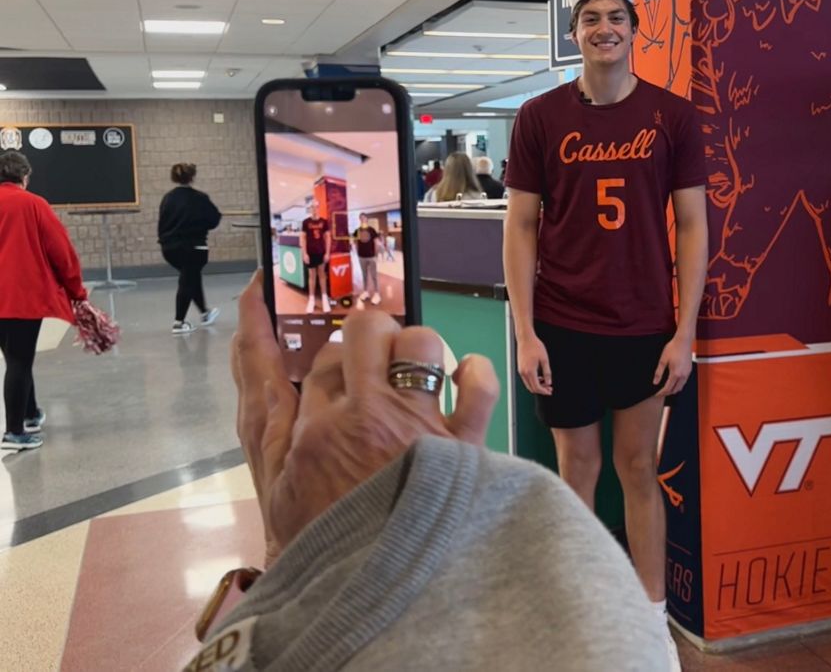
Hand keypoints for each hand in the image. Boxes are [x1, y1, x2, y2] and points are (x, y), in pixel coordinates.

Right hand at [231, 271, 496, 567]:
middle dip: (371, 332)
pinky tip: (464, 380)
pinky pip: (479, 386)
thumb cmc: (323, 541)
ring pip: (422, 345)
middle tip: (376, 355)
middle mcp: (368, 417)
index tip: (340, 358)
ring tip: (418, 370)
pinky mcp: (464, 445)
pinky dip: (475, 374)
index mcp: (318, 429)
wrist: (376, 590)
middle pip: (367, 332)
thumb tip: (258, 355)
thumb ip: (266, 418)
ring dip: (419, 348)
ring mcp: (418, 426)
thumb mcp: (276, 483)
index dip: (330, 351)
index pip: (321, 357)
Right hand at [516, 333, 552, 395]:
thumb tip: (549, 382)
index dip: (544, 391)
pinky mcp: (520, 368)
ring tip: (546, 383)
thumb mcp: (544, 360)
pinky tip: (540, 377)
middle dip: (541, 390)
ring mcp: (520, 371)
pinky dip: (533, 381)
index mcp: (530, 371)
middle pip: (531, 388)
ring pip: (528, 384)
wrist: (525, 339)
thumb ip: (547, 372)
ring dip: (537, 386)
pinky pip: (526, 379)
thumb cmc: (535, 346)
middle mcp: (523, 373)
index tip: (550, 391)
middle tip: (549, 389)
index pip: (537, 387)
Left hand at [653, 335, 693, 396]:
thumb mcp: (663, 360)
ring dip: (674, 389)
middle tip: (661, 392)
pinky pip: (684, 382)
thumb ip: (659, 372)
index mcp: (675, 374)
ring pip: (681, 387)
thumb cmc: (673, 348)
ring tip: (667, 388)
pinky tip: (674, 381)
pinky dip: (679, 385)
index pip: (668, 388)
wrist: (683, 341)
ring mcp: (687, 373)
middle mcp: (683, 375)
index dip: (661, 393)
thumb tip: (655, 382)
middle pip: (675, 390)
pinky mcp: (689, 370)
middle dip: (668, 393)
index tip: (656, 394)